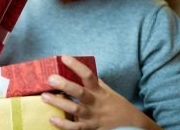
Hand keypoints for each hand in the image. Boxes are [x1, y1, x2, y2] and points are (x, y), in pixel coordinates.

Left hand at [41, 55, 160, 129]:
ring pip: (75, 110)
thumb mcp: (108, 92)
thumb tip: (79, 69)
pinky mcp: (91, 129)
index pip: (88, 75)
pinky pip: (76, 128)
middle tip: (50, 78)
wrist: (134, 127)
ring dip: (58, 103)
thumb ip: (95, 82)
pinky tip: (52, 119)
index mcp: (100, 92)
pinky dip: (63, 125)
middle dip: (65, 85)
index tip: (63, 57)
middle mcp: (96, 103)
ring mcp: (93, 117)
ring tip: (44, 96)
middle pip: (80, 92)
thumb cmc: (117, 106)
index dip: (76, 66)